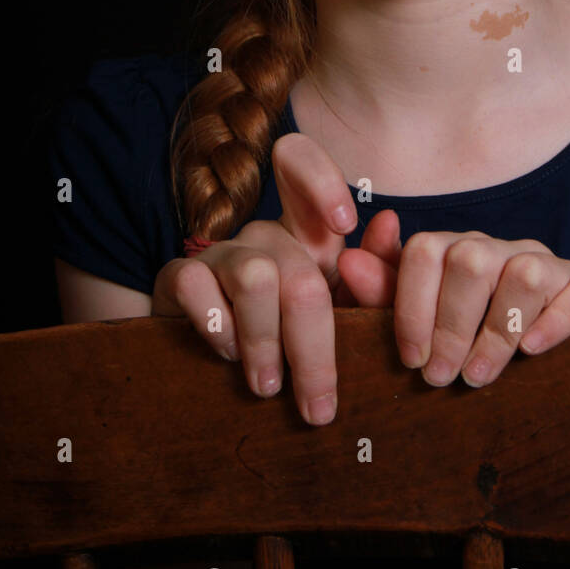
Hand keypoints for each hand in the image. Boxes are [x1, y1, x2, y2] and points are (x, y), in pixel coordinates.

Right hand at [151, 132, 399, 424]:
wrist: (210, 363)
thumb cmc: (289, 337)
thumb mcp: (337, 313)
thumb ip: (372, 280)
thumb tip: (389, 223)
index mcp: (305, 232)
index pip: (298, 162)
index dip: (320, 181)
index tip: (344, 225)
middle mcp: (263, 234)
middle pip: (301, 273)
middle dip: (315, 348)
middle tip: (319, 406)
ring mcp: (220, 253)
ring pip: (256, 279)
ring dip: (266, 343)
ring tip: (269, 386)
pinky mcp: (180, 276)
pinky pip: (198, 291)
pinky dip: (218, 330)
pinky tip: (226, 354)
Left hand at [337, 221, 569, 387]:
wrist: (569, 375)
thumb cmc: (480, 351)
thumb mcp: (428, 329)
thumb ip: (386, 297)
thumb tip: (346, 261)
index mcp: (459, 253)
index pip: (424, 250)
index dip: (410, 305)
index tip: (410, 359)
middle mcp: (506, 250)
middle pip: (471, 258)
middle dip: (450, 323)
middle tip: (442, 377)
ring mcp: (557, 265)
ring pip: (527, 271)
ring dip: (498, 330)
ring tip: (481, 376)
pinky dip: (563, 316)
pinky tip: (536, 349)